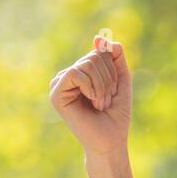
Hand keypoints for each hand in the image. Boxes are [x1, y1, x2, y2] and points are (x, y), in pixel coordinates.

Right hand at [50, 34, 132, 155]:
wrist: (111, 140)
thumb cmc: (116, 114)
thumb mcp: (120, 79)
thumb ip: (114, 56)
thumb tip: (100, 37)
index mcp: (81, 71)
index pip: (100, 51)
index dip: (113, 70)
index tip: (113, 91)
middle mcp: (67, 75)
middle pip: (94, 56)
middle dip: (108, 78)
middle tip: (106, 100)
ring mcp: (59, 83)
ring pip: (87, 63)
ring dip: (102, 86)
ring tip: (100, 104)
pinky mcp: (55, 93)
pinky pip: (76, 72)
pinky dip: (91, 87)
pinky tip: (91, 102)